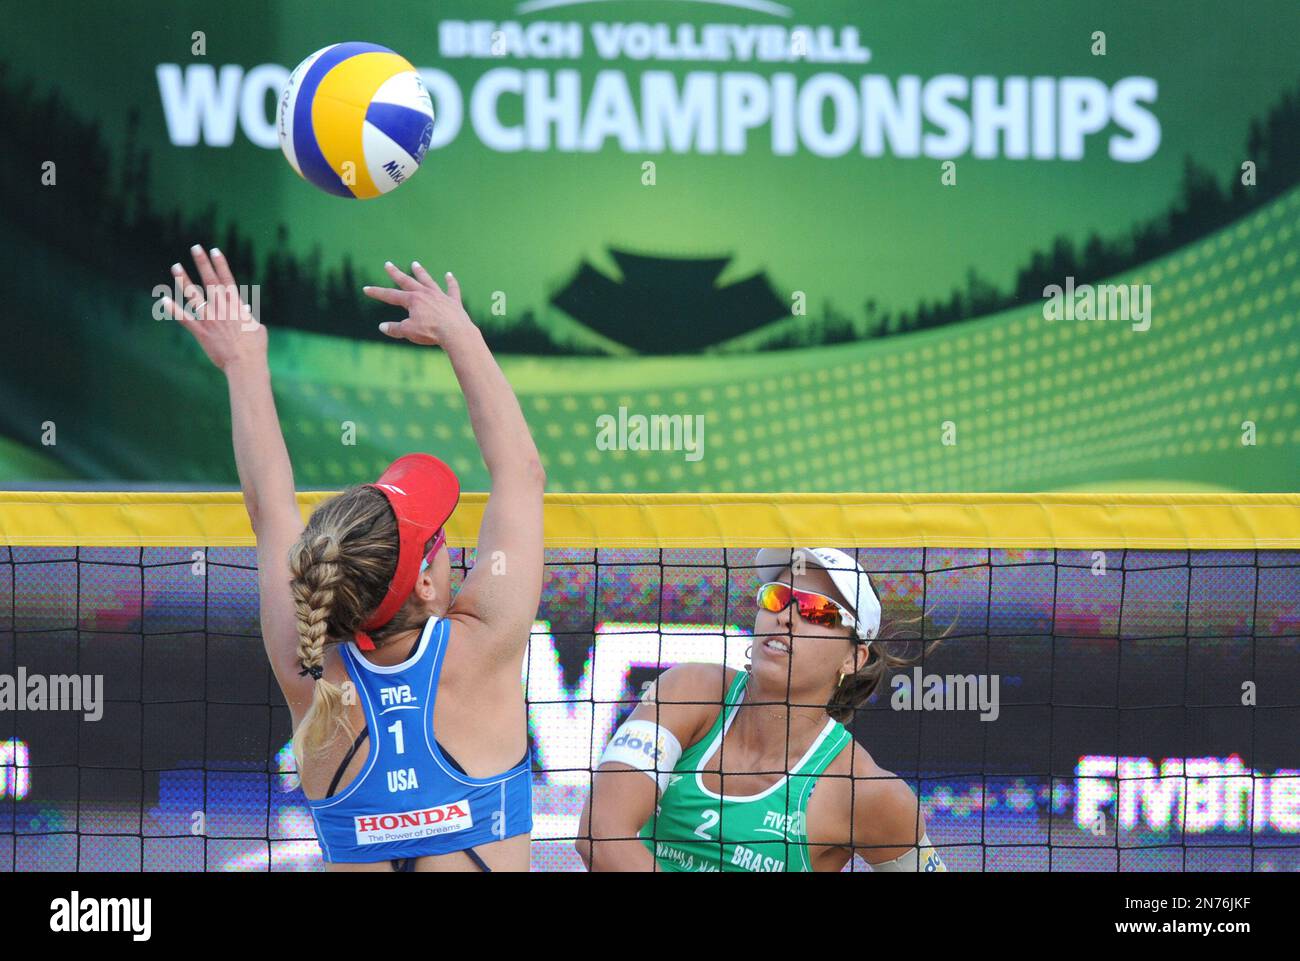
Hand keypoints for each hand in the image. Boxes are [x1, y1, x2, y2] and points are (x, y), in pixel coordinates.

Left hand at [161, 245, 265, 371]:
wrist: (247, 364)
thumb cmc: (255, 348)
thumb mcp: (257, 328)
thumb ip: (249, 315)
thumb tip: (246, 306)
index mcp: (237, 306)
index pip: (227, 280)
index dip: (221, 264)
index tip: (214, 251)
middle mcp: (222, 308)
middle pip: (210, 281)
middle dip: (203, 263)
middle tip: (195, 248)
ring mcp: (211, 319)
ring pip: (194, 296)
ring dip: (184, 280)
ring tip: (176, 266)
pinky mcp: (202, 333)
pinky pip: (185, 319)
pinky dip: (174, 310)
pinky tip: (164, 300)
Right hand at [362, 261, 474, 346]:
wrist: (456, 333)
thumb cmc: (431, 332)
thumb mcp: (408, 332)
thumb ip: (395, 328)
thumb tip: (382, 326)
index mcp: (412, 300)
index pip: (390, 295)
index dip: (377, 292)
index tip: (366, 289)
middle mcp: (425, 294)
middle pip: (407, 281)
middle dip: (396, 273)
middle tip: (388, 264)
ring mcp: (440, 296)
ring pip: (428, 281)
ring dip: (421, 272)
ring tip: (415, 264)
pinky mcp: (453, 302)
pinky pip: (452, 289)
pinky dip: (451, 282)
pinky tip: (449, 275)